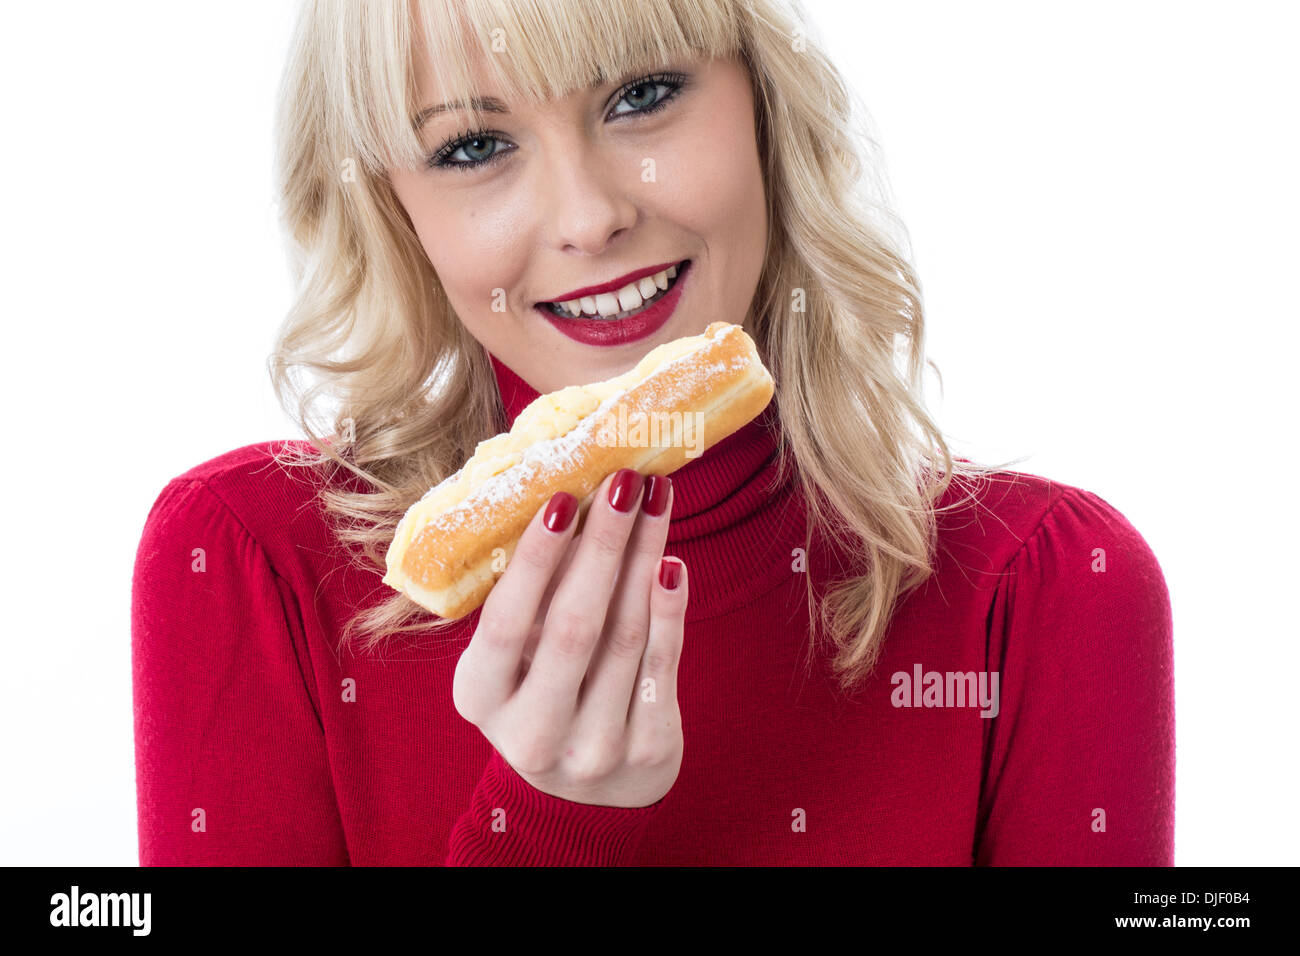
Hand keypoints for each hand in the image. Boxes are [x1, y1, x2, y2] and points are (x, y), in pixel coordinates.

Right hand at [452, 468, 687, 807]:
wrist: (582, 791)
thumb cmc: (541, 690)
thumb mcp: (513, 655)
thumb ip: (533, 594)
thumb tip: (570, 497)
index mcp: (478, 697)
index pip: (507, 622)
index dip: (535, 559)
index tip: (561, 497)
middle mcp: (530, 731)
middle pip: (574, 626)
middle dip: (603, 544)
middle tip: (623, 481)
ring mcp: (592, 750)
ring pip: (625, 638)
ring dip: (644, 558)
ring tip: (656, 499)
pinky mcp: (645, 754)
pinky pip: (662, 667)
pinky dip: (669, 612)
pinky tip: (672, 563)